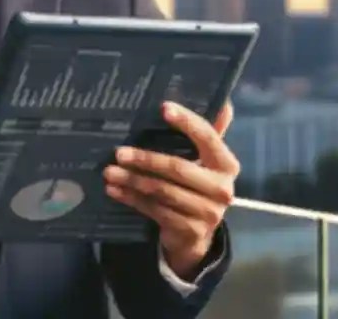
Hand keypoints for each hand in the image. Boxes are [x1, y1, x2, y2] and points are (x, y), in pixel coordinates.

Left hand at [103, 102, 237, 279]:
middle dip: (146, 159)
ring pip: (162, 191)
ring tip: (110, 172)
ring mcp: (207, 212)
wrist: (199, 235)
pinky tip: (115, 191)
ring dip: (133, 181)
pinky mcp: (189, 230)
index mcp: (227, 165)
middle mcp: (223, 189)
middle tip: (119, 152)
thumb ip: (212, 134)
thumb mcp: (208, 162)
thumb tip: (224, 102)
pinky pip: (155, 210)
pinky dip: (132, 199)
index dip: (187, 122)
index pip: (208, 138)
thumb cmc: (199, 187)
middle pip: (179, 168)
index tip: (163, 108)